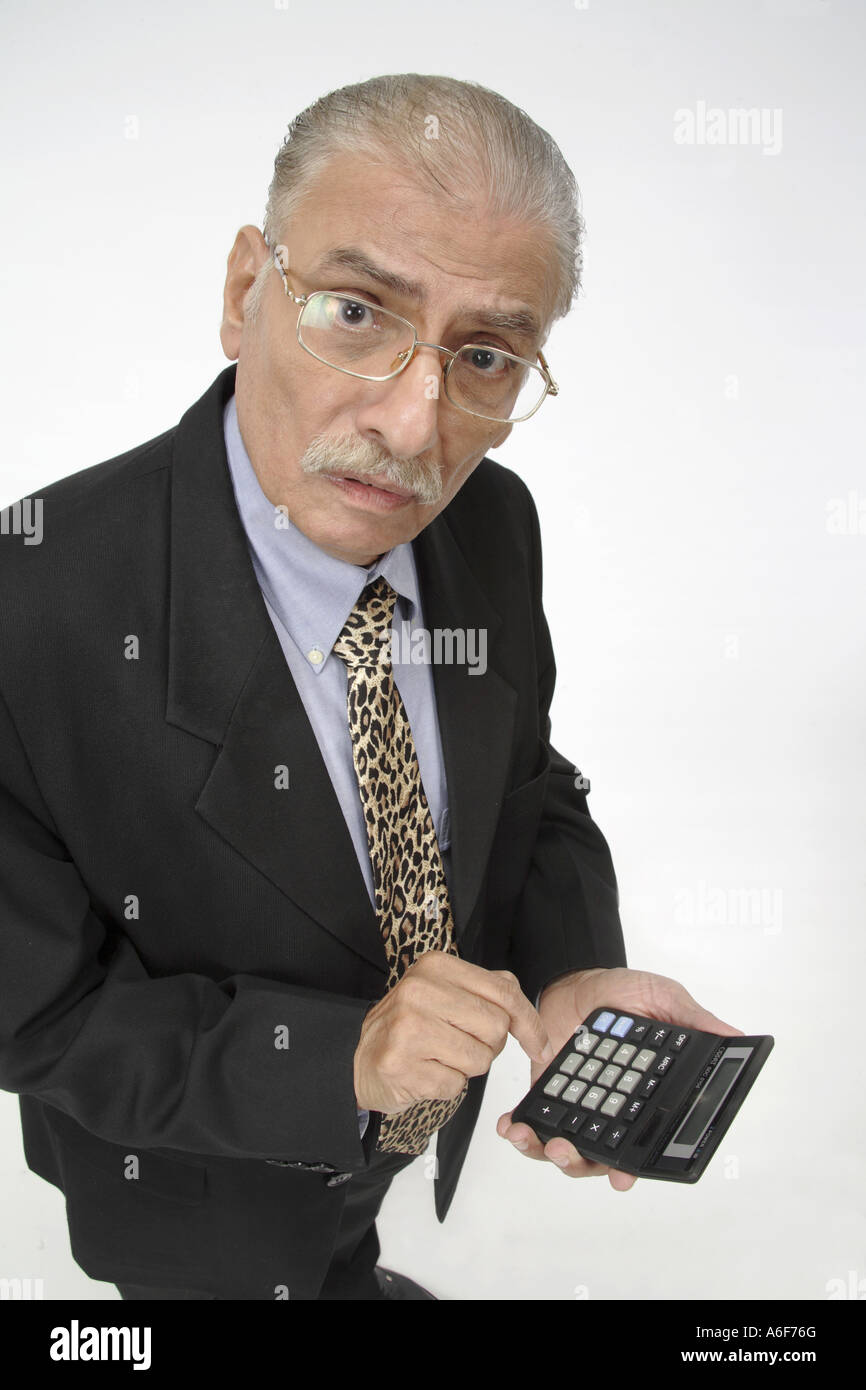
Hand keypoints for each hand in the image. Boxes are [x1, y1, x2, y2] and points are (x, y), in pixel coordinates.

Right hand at [354, 951, 553, 1113]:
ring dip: (467, 1068)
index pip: (504, 993)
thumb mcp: (445, 992)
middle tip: (462, 1044)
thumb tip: (526, 1011)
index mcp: (436, 966)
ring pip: (479, 1060)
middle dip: (489, 1046)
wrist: (360, 1057)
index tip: (539, 1044)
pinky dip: (447, 1086)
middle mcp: (419, 991)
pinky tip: (425, 1072)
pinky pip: (455, 1086)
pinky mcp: (401, 1065)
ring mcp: (408, 1028)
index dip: (530, 1023)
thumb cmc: (410, 1026)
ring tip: (440, 1057)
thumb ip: (487, 991)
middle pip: (496, 1028)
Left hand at [497, 966, 744, 1190]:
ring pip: (565, 1150)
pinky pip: (533, 1124)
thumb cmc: (624, 992)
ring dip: (548, 1152)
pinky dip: (520, 1130)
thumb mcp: (664, 999)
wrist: (576, 978)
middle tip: (567, 1150)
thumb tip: (734, 1038)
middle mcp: (611, 1112)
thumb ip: (694, 1021)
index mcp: (644, 1100)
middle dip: (581, 1163)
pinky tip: (511, 1124)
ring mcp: (577, 1107)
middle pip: (599, 1157)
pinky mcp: (546, 1096)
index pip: (643, 1143)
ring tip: (539, 1140)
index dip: (634, 1166)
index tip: (622, 1176)